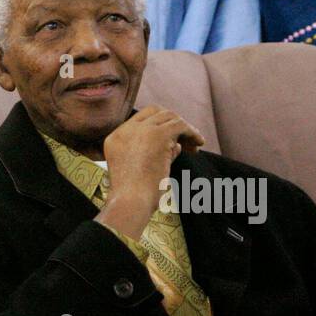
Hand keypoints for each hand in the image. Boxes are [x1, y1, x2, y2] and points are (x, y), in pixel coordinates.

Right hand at [98, 105, 205, 239]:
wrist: (130, 203)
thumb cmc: (134, 196)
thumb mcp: (141, 171)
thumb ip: (156, 154)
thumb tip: (177, 146)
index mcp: (116, 138)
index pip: (140, 121)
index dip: (158, 126)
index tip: (172, 141)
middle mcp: (126, 130)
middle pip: (154, 112)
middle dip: (172, 122)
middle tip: (186, 139)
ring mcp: (140, 130)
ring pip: (168, 116)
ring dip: (184, 128)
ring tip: (195, 145)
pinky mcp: (158, 135)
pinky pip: (180, 124)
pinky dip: (191, 132)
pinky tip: (199, 143)